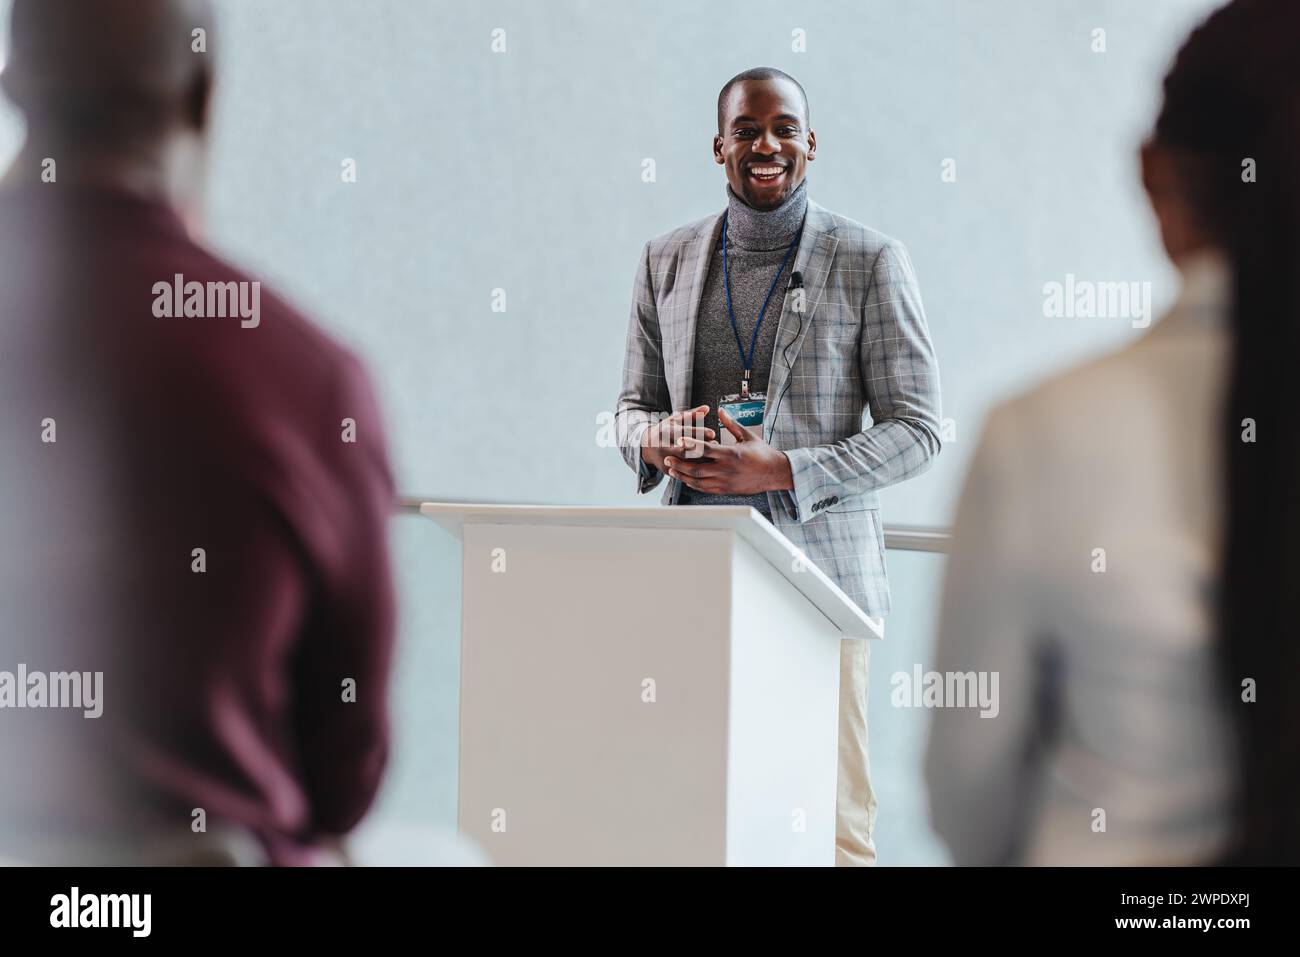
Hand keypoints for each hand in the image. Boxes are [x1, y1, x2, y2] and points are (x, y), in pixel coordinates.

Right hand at [640, 405, 715, 473]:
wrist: (646, 446)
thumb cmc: (665, 430)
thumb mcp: (675, 420)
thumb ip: (692, 414)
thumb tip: (707, 408)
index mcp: (665, 432)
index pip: (684, 433)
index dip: (699, 433)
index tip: (713, 433)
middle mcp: (663, 446)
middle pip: (684, 450)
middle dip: (700, 449)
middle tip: (715, 446)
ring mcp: (664, 459)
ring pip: (684, 463)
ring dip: (700, 460)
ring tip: (713, 455)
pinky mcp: (666, 470)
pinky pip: (682, 472)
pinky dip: (695, 470)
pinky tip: (706, 466)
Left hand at [663, 407, 794, 494]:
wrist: (774, 473)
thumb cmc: (762, 453)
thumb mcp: (747, 435)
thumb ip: (731, 424)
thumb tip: (720, 411)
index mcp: (730, 454)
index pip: (705, 449)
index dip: (690, 445)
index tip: (678, 441)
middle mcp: (726, 469)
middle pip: (696, 468)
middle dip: (679, 464)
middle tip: (668, 459)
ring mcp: (725, 481)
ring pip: (698, 481)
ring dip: (683, 476)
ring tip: (672, 470)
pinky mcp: (726, 490)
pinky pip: (705, 488)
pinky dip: (694, 484)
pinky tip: (686, 479)